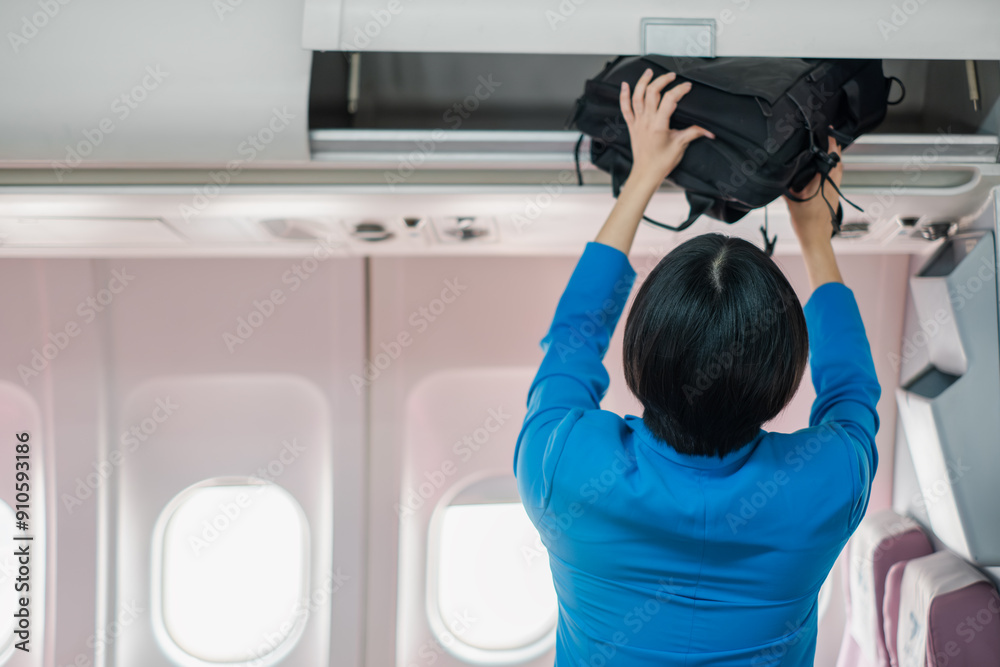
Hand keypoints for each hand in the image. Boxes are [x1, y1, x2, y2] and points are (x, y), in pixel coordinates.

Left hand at [620, 69, 713, 185]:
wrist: (646, 173)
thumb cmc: (661, 162)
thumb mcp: (680, 146)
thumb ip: (694, 133)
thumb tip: (709, 130)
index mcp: (659, 125)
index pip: (669, 100)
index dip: (679, 90)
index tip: (687, 86)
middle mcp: (646, 121)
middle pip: (652, 93)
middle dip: (662, 81)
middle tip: (671, 76)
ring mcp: (637, 122)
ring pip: (637, 97)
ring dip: (642, 82)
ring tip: (649, 72)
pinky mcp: (632, 126)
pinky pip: (625, 108)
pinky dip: (623, 96)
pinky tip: (624, 85)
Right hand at [784, 135, 843, 248]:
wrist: (816, 238)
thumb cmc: (805, 223)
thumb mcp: (792, 201)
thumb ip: (788, 186)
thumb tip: (781, 175)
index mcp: (821, 184)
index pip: (830, 159)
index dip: (831, 145)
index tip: (829, 133)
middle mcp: (831, 186)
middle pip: (838, 161)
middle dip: (835, 147)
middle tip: (830, 136)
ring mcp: (835, 191)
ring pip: (839, 169)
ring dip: (836, 157)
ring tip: (829, 148)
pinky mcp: (835, 196)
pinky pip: (837, 177)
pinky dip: (834, 168)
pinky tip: (827, 167)